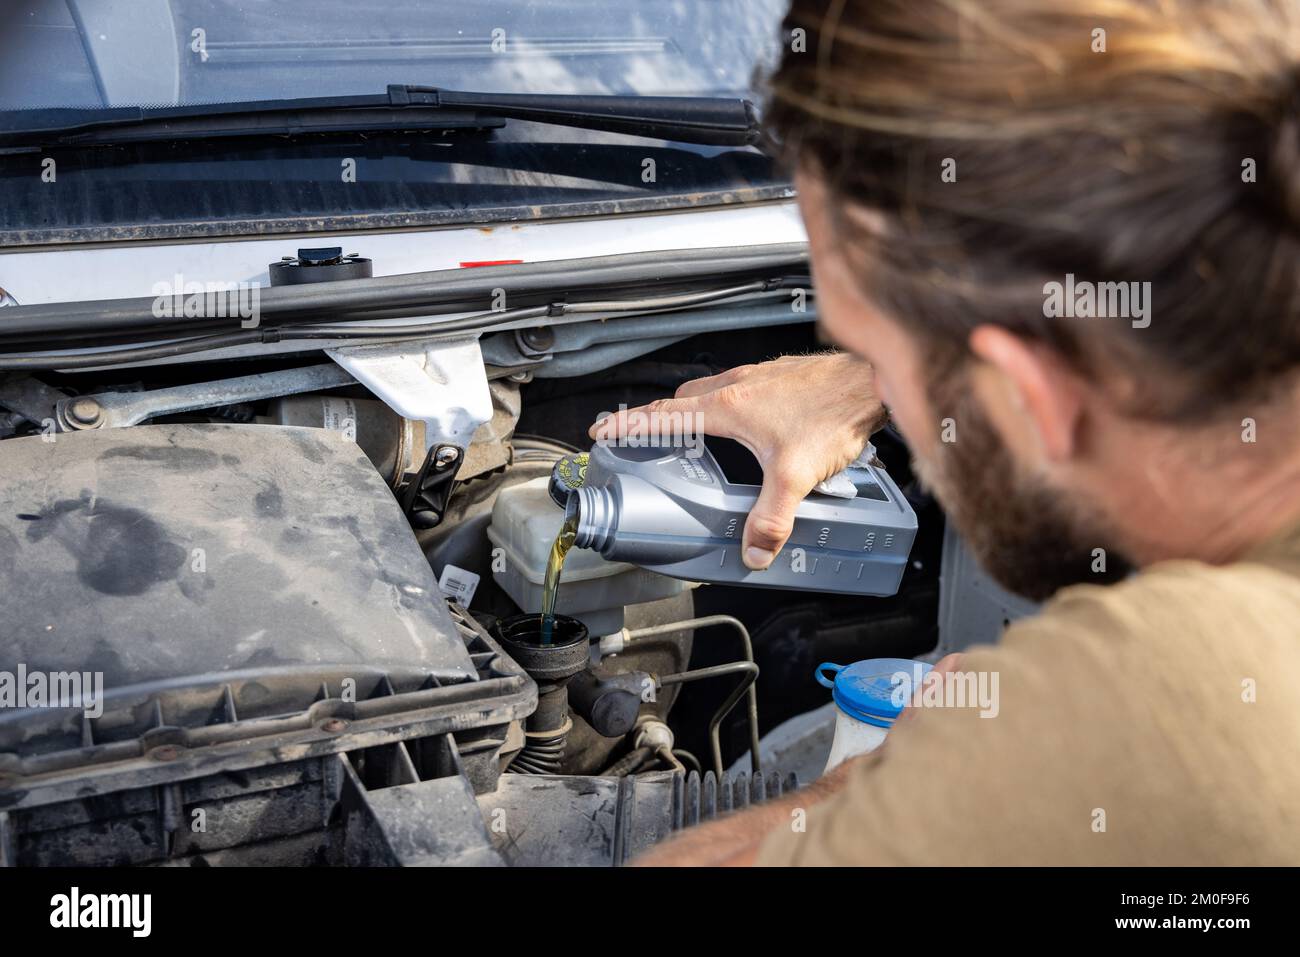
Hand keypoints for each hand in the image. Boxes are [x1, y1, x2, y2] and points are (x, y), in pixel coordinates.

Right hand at [588, 352, 887, 568]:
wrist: (869, 380)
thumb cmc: (832, 412)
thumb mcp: (796, 475)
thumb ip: (771, 518)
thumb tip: (754, 549)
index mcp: (727, 407)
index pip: (662, 416)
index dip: (629, 425)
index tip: (604, 429)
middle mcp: (737, 386)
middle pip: (682, 401)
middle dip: (659, 418)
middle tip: (647, 436)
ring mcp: (758, 378)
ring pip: (711, 391)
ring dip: (696, 410)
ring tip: (696, 435)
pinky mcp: (779, 377)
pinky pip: (739, 389)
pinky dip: (728, 404)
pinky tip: (750, 426)